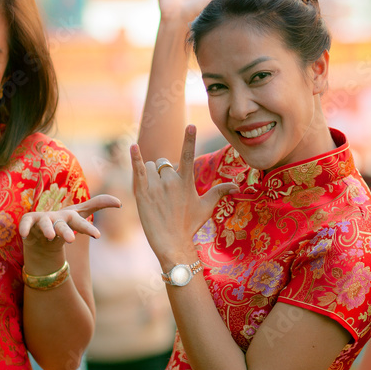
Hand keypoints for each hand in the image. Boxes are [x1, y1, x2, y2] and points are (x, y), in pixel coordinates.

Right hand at [19, 194, 121, 255]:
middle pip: (63, 224)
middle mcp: (57, 217)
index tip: (98, 236)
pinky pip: (25, 224)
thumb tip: (120, 202)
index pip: (81, 222)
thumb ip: (98, 205)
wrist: (43, 234)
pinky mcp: (28, 222)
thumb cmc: (65, 222)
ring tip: (51, 237)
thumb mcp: (80, 215)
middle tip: (71, 240)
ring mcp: (42, 219)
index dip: (88, 228)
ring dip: (48, 229)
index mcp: (71, 217)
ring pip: (45, 225)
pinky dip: (24, 228)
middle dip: (66, 231)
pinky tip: (24, 234)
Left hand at [130, 125, 237, 266]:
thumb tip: (238, 186)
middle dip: (162, 172)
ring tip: (154, 193)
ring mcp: (156, 187)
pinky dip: (135, 158)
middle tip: (165, 192)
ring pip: (149, 167)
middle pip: (163, 163)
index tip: (191, 125)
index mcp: (187, 182)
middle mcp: (172, 182)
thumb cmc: (190, 226)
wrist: (172, 244)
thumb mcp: (206, 207)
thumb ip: (220, 192)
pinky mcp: (142, 194)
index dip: (190, 139)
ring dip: (150, 174)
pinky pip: (138, 171)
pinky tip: (132, 147)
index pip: (189, 155)